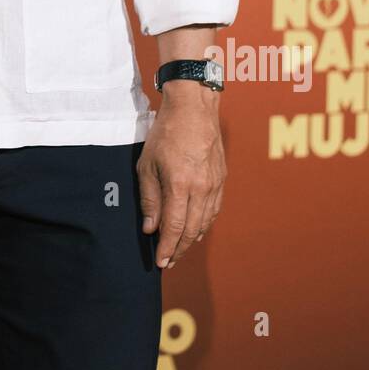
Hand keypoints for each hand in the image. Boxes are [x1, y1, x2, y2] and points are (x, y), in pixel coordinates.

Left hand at [136, 86, 225, 269]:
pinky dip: (204, 223)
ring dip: (193, 239)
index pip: (175, 227)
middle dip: (180, 249)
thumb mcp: (147, 164)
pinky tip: (196, 228)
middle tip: (169, 261)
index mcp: (180, 184)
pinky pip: (214, 209)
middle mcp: (201, 188)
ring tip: (180, 249)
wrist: (194, 108)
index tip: (161, 261)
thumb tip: (151, 228)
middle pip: (192, 230)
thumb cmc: (166, 133)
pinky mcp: (221, 179)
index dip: (168, 248)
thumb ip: (149, 198)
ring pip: (205, 222)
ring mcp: (214, 184)